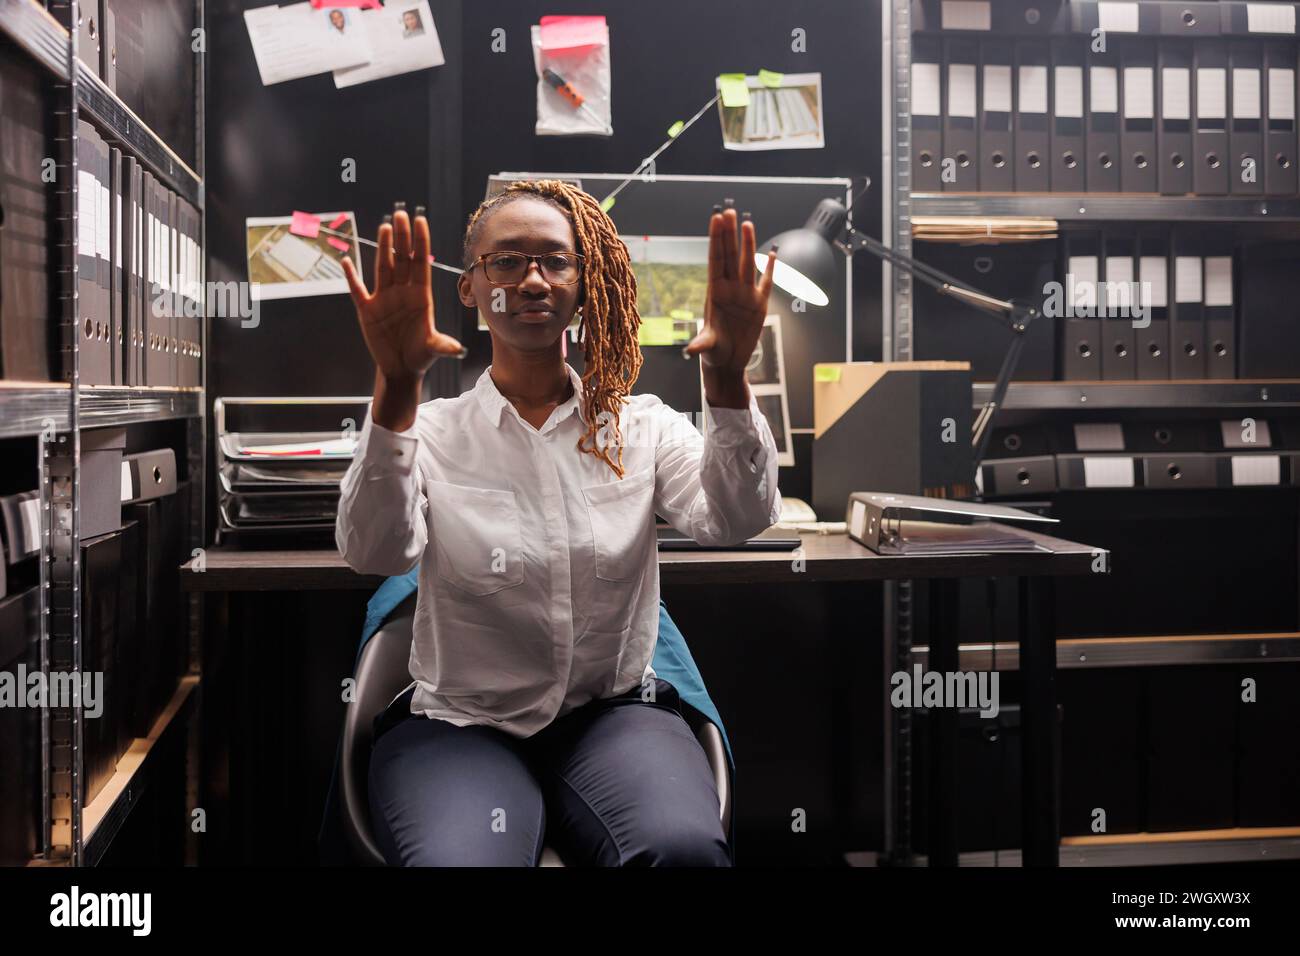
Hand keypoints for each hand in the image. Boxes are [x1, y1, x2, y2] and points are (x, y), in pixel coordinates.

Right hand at [341, 209, 462, 385]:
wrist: (402, 369)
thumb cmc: (420, 356)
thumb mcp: (433, 349)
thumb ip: (443, 346)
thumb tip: (459, 351)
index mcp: (421, 297)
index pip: (421, 264)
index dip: (420, 243)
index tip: (420, 221)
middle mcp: (403, 293)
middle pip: (402, 259)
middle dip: (402, 237)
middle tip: (401, 214)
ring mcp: (384, 299)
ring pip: (383, 267)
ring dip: (383, 248)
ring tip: (384, 226)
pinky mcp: (367, 310)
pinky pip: (357, 289)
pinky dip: (351, 276)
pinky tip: (346, 260)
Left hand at [684, 207, 776, 374]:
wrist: (727, 362)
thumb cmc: (714, 353)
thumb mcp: (708, 347)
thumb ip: (702, 344)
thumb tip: (691, 350)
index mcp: (716, 293)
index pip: (716, 260)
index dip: (717, 239)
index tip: (716, 220)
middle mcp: (730, 289)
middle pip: (729, 255)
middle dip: (728, 233)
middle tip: (728, 211)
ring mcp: (745, 295)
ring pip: (746, 263)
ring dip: (747, 243)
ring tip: (746, 222)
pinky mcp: (759, 304)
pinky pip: (766, 282)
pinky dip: (769, 268)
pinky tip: (772, 253)